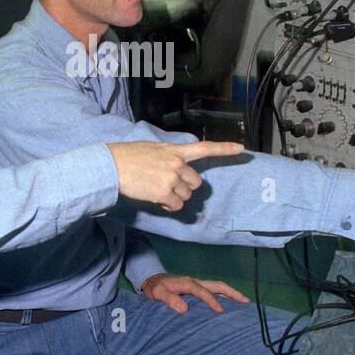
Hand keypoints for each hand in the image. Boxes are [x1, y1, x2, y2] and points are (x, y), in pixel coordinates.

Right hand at [108, 140, 242, 211]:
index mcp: (175, 150)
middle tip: (166, 185)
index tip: (241, 149)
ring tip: (155, 189)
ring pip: (185, 197)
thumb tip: (177, 170)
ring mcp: (172, 179)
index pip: (205, 148)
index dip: (225, 149)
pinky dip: (167, 205)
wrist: (112, 165)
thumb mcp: (153, 149)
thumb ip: (169, 157)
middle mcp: (177, 164)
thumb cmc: (128, 156)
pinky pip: (175, 206)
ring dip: (174, 197)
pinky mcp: (164, 193)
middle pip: (196, 184)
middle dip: (185, 187)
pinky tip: (154, 197)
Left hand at [139, 273, 249, 313]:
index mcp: (187, 283)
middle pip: (218, 285)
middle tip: (246, 302)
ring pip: (218, 287)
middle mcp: (196, 282)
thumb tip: (184, 308)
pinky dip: (225, 296)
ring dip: (231, 294)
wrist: (153, 281)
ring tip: (244, 303)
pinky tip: (231, 305)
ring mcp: (199, 284)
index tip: (220, 311)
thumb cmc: (156, 288)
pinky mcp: (199, 289)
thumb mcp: (158, 293)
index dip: (212, 300)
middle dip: (232, 292)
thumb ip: (169, 299)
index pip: (203, 291)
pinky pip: (215, 291)